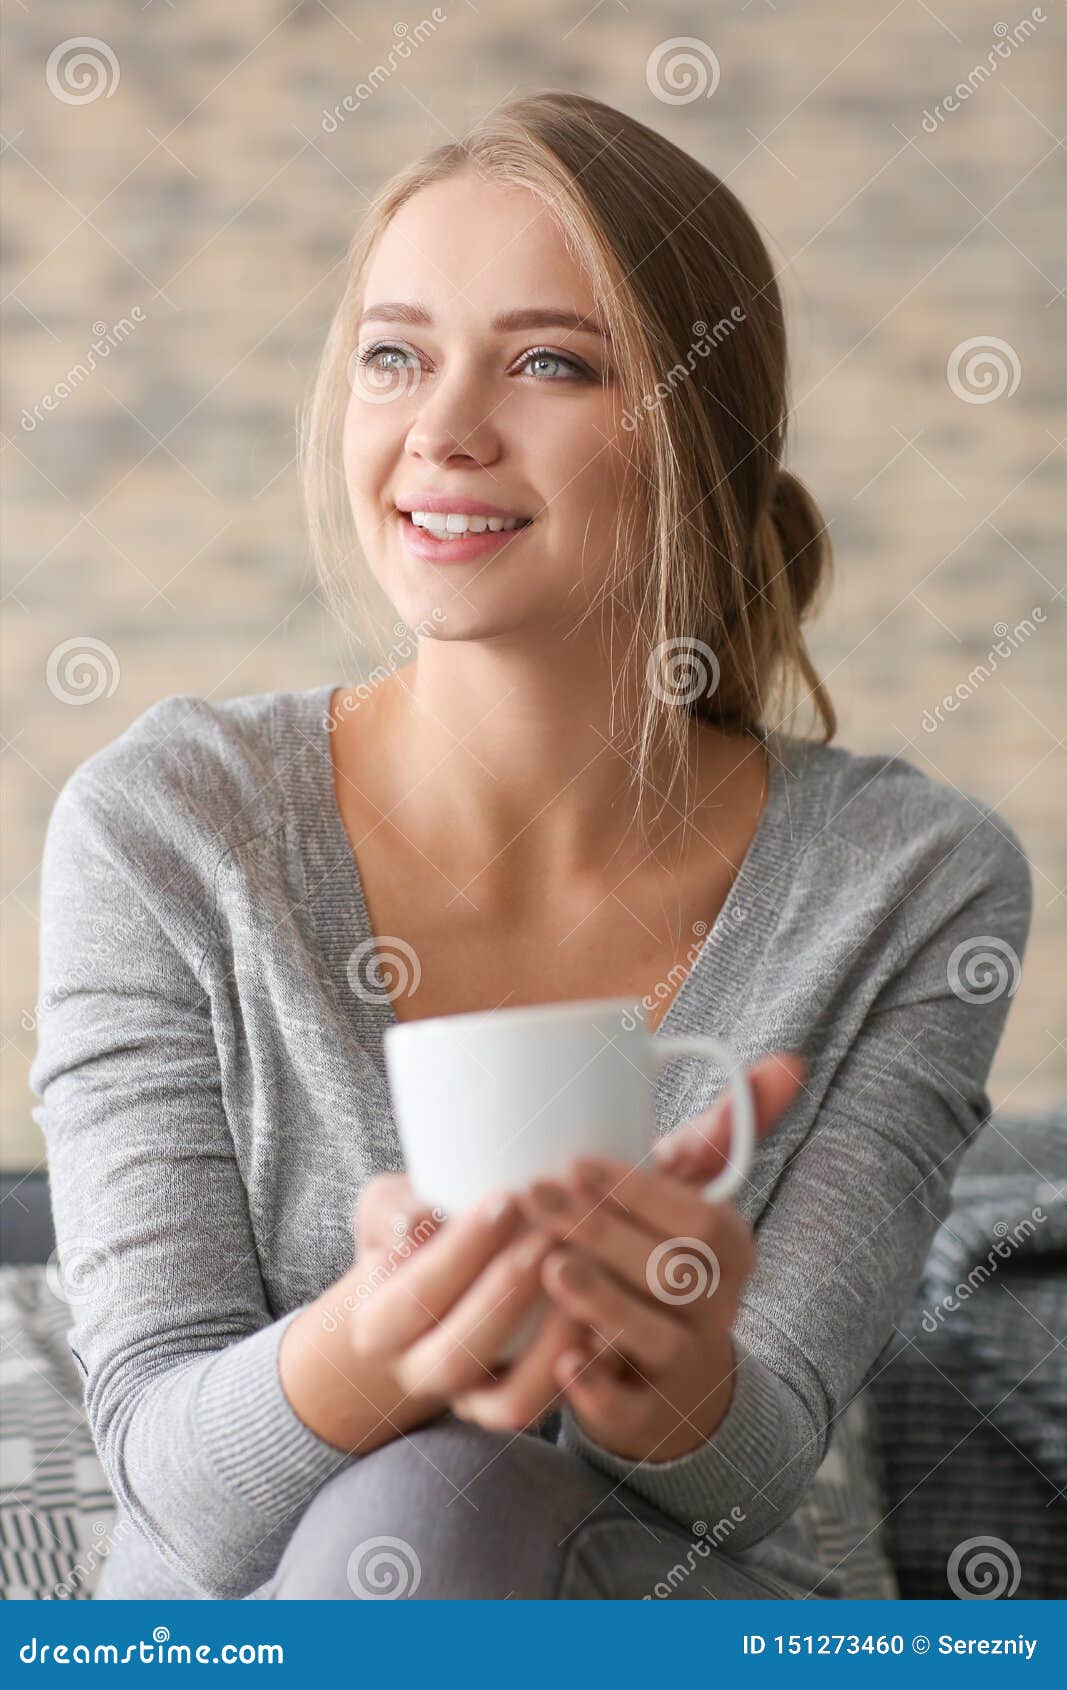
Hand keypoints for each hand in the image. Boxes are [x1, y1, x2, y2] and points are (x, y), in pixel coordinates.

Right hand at [279, 1173, 566, 1452]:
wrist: (432, 1294)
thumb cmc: (416, 1235)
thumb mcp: (387, 1212)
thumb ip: (392, 1212)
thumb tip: (419, 1220)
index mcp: (378, 1327)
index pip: (416, 1297)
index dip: (461, 1252)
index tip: (506, 1197)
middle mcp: (420, 1374)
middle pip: (460, 1355)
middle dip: (508, 1293)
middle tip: (551, 1231)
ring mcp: (474, 1400)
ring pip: (514, 1398)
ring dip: (555, 1338)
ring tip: (588, 1272)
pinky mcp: (522, 1404)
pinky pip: (556, 1405)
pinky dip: (587, 1369)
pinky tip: (610, 1313)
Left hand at [484, 1050, 805, 1462]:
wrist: (675, 1381)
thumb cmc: (666, 1260)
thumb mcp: (691, 1196)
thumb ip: (726, 1132)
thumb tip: (788, 1062)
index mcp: (729, 1248)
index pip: (697, 1215)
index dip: (638, 1190)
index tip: (573, 1160)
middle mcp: (717, 1307)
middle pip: (670, 1270)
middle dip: (602, 1231)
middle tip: (534, 1194)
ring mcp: (684, 1367)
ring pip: (654, 1336)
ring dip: (603, 1302)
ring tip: (549, 1268)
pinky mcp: (648, 1418)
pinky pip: (628, 1410)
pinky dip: (596, 1391)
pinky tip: (563, 1364)